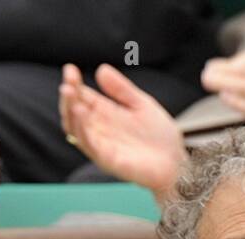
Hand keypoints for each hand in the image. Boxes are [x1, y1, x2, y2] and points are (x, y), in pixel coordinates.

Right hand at [59, 64, 186, 198]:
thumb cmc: (159, 137)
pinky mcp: (107, 160)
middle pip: (74, 111)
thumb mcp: (141, 104)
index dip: (74, 83)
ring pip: (76, 128)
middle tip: (68, 81)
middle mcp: (99, 129)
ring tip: (69, 92)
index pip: (82, 97)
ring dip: (70, 110)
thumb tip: (101, 69)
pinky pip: (89, 146)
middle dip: (68, 96)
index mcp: (105, 113)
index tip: (70, 69)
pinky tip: (80, 113)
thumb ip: (122, 89)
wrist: (176, 163)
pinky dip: (82, 130)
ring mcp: (101, 145)